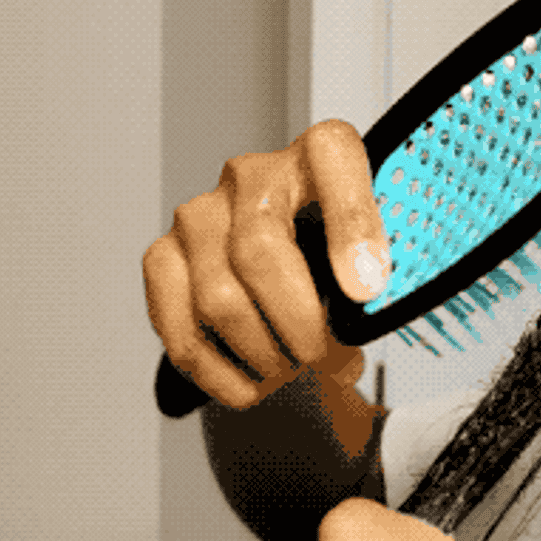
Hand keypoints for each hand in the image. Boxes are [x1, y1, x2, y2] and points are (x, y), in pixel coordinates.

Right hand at [142, 119, 391, 407]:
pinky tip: (251, 387)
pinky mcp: (163, 256)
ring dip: (261, 356)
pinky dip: (219, 375)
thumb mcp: (376, 257)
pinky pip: (180, 329)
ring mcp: (199, 214)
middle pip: (259, 253)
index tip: (367, 289)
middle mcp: (252, 173)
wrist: (288, 264)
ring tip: (289, 371)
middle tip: (323, 360)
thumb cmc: (336, 258)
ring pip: (218, 300)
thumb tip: (360, 308)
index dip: (352, 226)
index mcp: (319, 153)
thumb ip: (377, 275)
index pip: (333, 161)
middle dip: (298, 326)